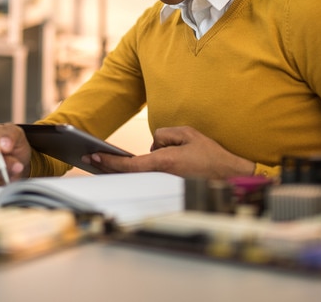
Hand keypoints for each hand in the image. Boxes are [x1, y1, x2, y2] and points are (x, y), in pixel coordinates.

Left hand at [83, 126, 254, 178]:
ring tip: (113, 160)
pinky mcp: (170, 186)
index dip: (109, 161)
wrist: (229, 176)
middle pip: (131, 171)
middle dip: (112, 165)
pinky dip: (143, 171)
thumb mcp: (188, 134)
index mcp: (164, 162)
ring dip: (134, 166)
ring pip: (143, 172)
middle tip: (91, 159)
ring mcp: (165, 183)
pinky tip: (136, 166)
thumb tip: (153, 145)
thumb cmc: (211, 156)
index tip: (94, 157)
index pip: (130, 164)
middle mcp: (162, 176)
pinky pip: (151, 176)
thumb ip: (165, 134)